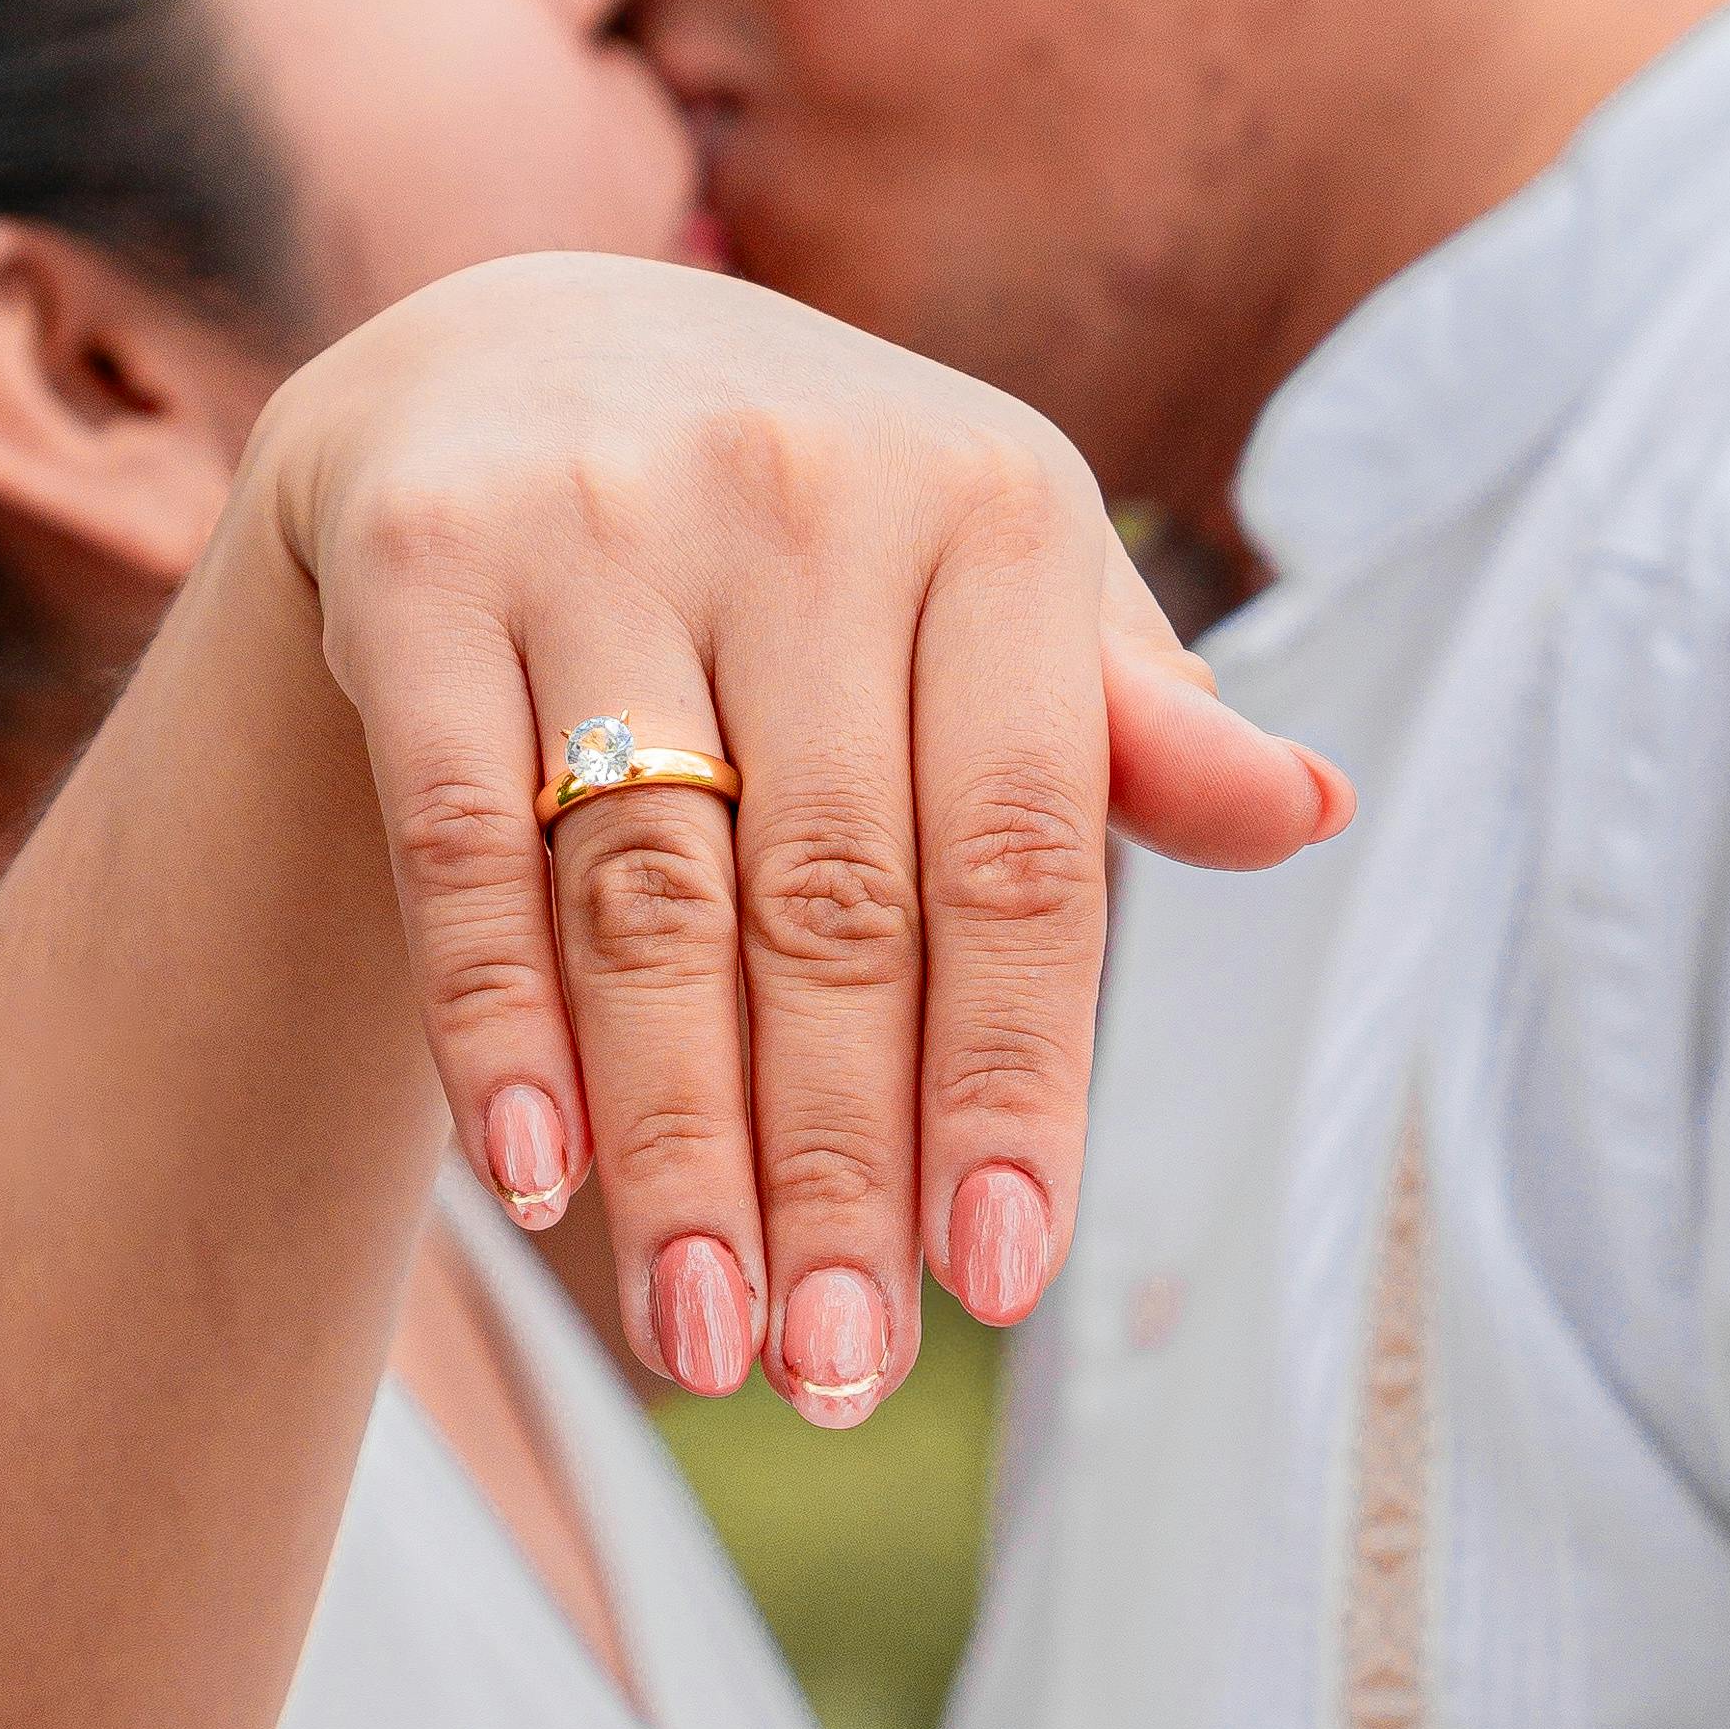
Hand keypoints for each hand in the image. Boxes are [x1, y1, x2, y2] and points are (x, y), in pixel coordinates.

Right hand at [256, 250, 1343, 1425]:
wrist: (518, 353)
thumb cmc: (812, 528)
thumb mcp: (990, 584)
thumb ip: (1124, 721)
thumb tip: (1307, 811)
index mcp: (991, 507)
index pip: (1018, 852)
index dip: (1013, 1076)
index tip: (1000, 1278)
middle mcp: (805, 488)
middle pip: (832, 905)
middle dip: (836, 1166)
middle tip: (834, 1375)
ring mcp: (601, 515)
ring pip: (650, 894)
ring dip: (675, 1141)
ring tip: (705, 1340)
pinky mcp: (422, 557)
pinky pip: (467, 836)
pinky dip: (497, 1021)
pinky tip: (538, 1180)